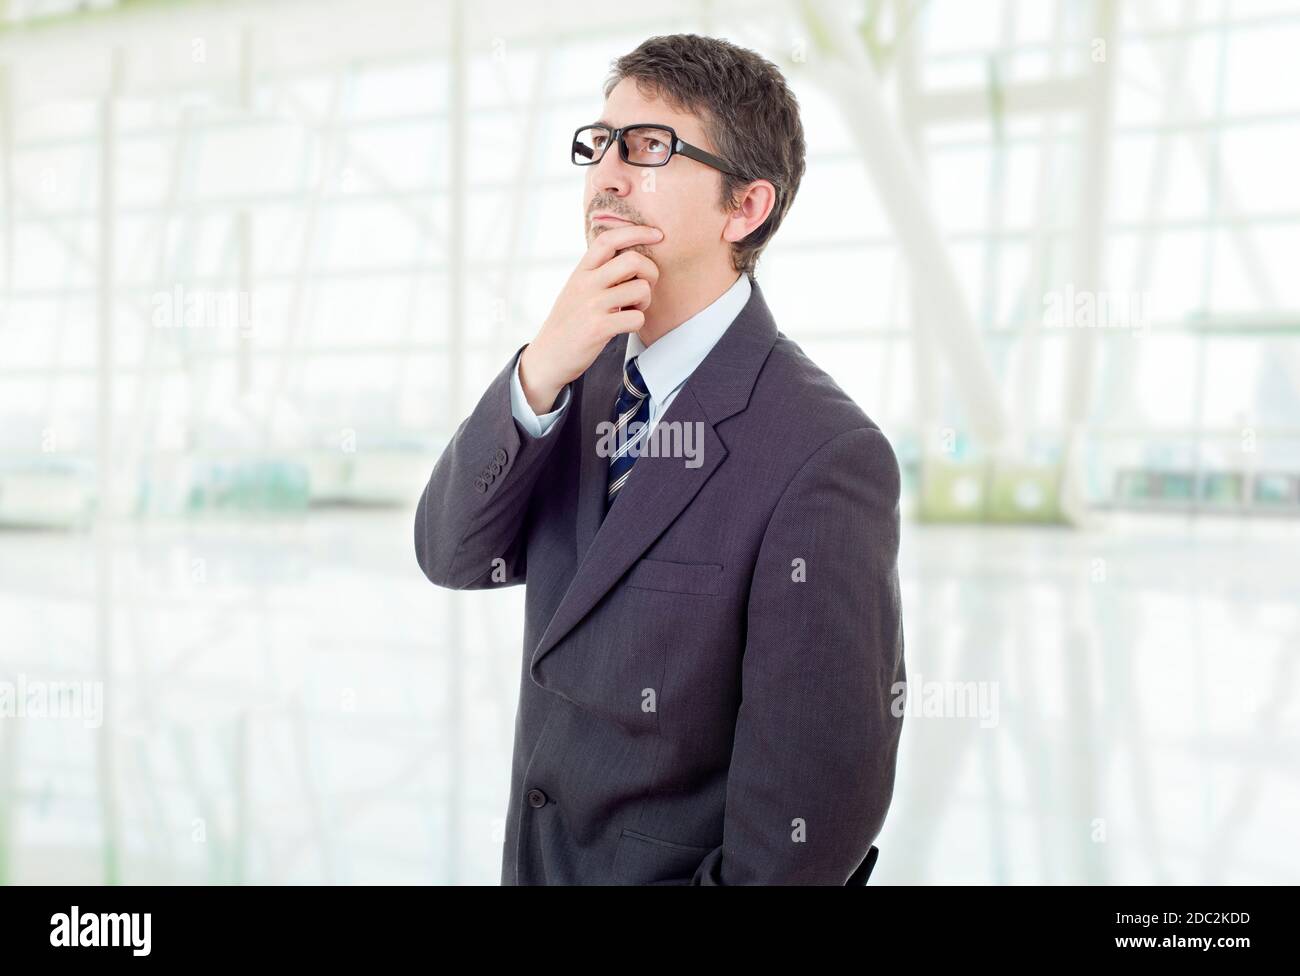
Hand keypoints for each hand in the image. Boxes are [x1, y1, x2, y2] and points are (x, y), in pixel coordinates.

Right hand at [519, 223, 661, 414]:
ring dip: (645, 301)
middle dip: (651, 272)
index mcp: (581, 271)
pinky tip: (625, 326)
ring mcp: (592, 305)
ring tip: (633, 309)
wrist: (547, 357)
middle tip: (646, 286)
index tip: (657, 234)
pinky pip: (637, 318)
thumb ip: (598, 273)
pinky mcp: (599, 328)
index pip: (609, 239)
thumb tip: (633, 259)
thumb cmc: (569, 324)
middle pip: (633, 260)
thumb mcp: (576, 290)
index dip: (637, 231)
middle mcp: (586, 284)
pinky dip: (637, 322)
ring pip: (640, 289)